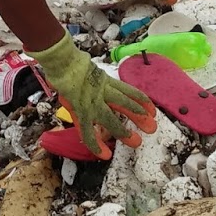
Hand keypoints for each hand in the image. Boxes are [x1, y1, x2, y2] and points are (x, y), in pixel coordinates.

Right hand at [30, 32, 154, 156]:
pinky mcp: (81, 112)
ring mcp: (93, 102)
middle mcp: (103, 91)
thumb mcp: (87, 67)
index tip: (152, 110)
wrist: (62, 61)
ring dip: (123, 131)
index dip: (142, 101)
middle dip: (140, 117)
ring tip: (136, 142)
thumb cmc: (69, 61)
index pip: (129, 91)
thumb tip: (94, 74)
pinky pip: (89, 131)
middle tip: (152, 128)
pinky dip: (96, 144)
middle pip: (126, 105)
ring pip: (112, 119)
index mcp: (105, 80)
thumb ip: (92, 75)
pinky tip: (105, 154)